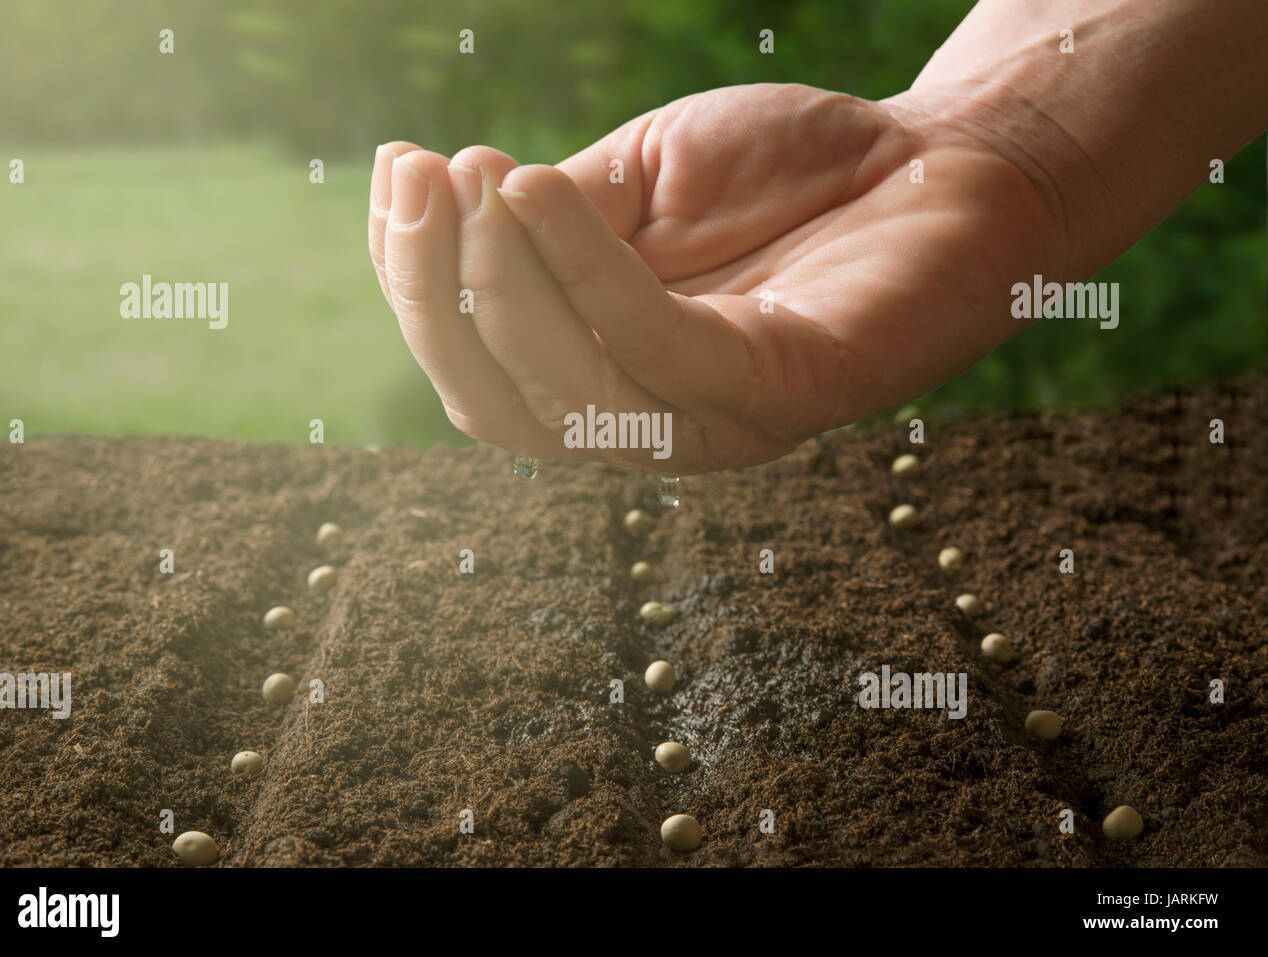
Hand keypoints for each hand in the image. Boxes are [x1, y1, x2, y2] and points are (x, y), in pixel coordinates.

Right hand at [368, 83, 1061, 473]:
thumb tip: (451, 209)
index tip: (396, 171)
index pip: (480, 371)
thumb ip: (555, 222)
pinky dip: (587, 275)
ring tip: (481, 181)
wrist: (944, 158)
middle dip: (436, 296)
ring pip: (569, 396)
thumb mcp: (642, 184)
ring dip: (501, 286)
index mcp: (608, 379)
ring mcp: (718, 423)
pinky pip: (661, 353)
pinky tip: (538, 191)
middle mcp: (652, 423)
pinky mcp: (784, 394)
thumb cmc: (790, 172)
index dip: (418, 285)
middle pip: (503, 405)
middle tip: (421, 178)